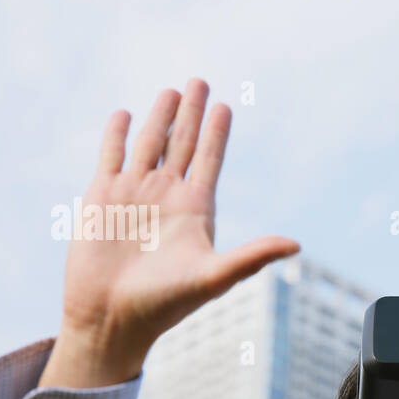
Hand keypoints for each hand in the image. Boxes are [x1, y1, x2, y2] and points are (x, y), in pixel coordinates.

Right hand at [38, 79, 299, 388]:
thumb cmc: (164, 304)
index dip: (218, 133)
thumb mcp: (214, 278)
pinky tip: (124, 113)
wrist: (112, 318)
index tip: (226, 106)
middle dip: (192, 113)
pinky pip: (111, 156)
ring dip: (160, 117)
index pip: (210, 161)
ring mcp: (134, 194)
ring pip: (149, 144)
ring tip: (172, 90)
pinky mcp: (101, 196)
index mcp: (196, 211)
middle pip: (183, 144)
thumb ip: (253, 257)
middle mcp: (167, 197)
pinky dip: (116, 134)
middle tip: (201, 81)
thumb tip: (296, 246)